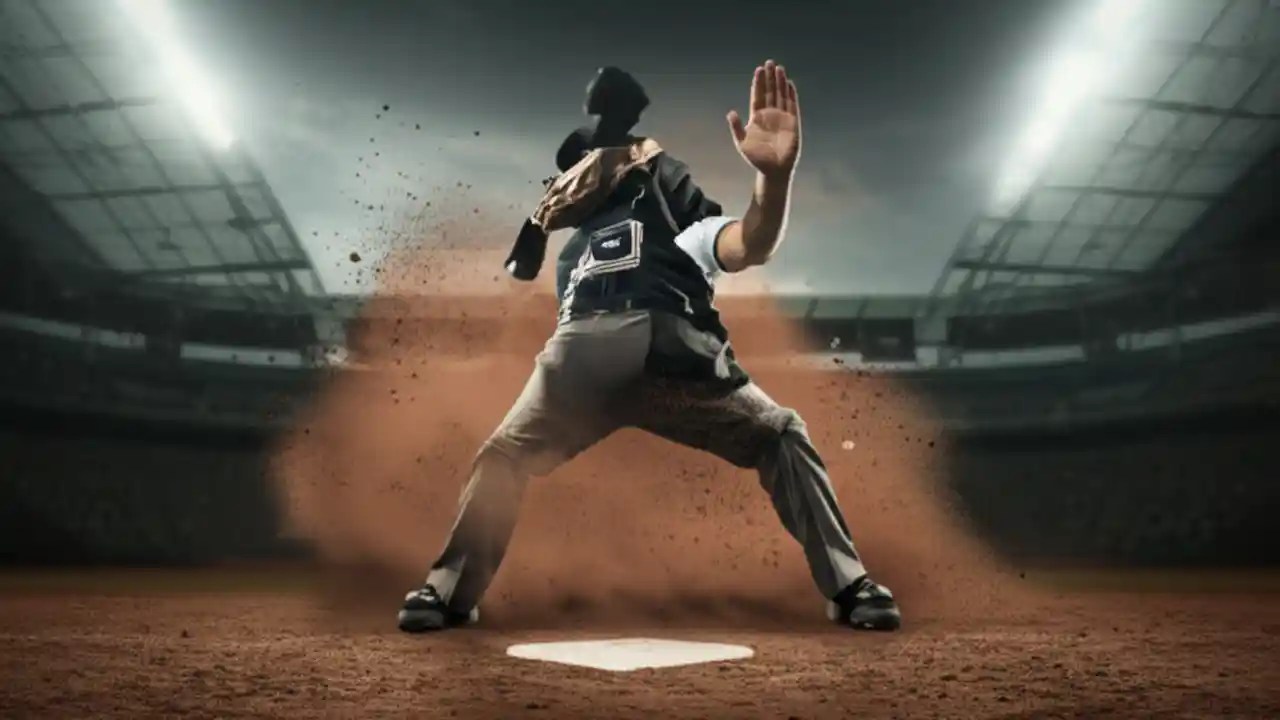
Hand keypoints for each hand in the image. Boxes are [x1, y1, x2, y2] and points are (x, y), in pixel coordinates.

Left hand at [727, 60, 800, 179]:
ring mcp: (782, 117)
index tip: (758, 70)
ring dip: (780, 82)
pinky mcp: (793, 122)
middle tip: (769, 62)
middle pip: (769, 92)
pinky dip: (791, 94)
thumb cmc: (757, 158)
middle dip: (769, 78)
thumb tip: (730, 112)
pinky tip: (789, 84)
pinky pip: (792, 105)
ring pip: (781, 95)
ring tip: (779, 68)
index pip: (757, 96)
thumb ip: (737, 127)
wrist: (774, 170)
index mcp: (757, 118)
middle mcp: (769, 115)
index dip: (758, 83)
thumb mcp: (742, 143)